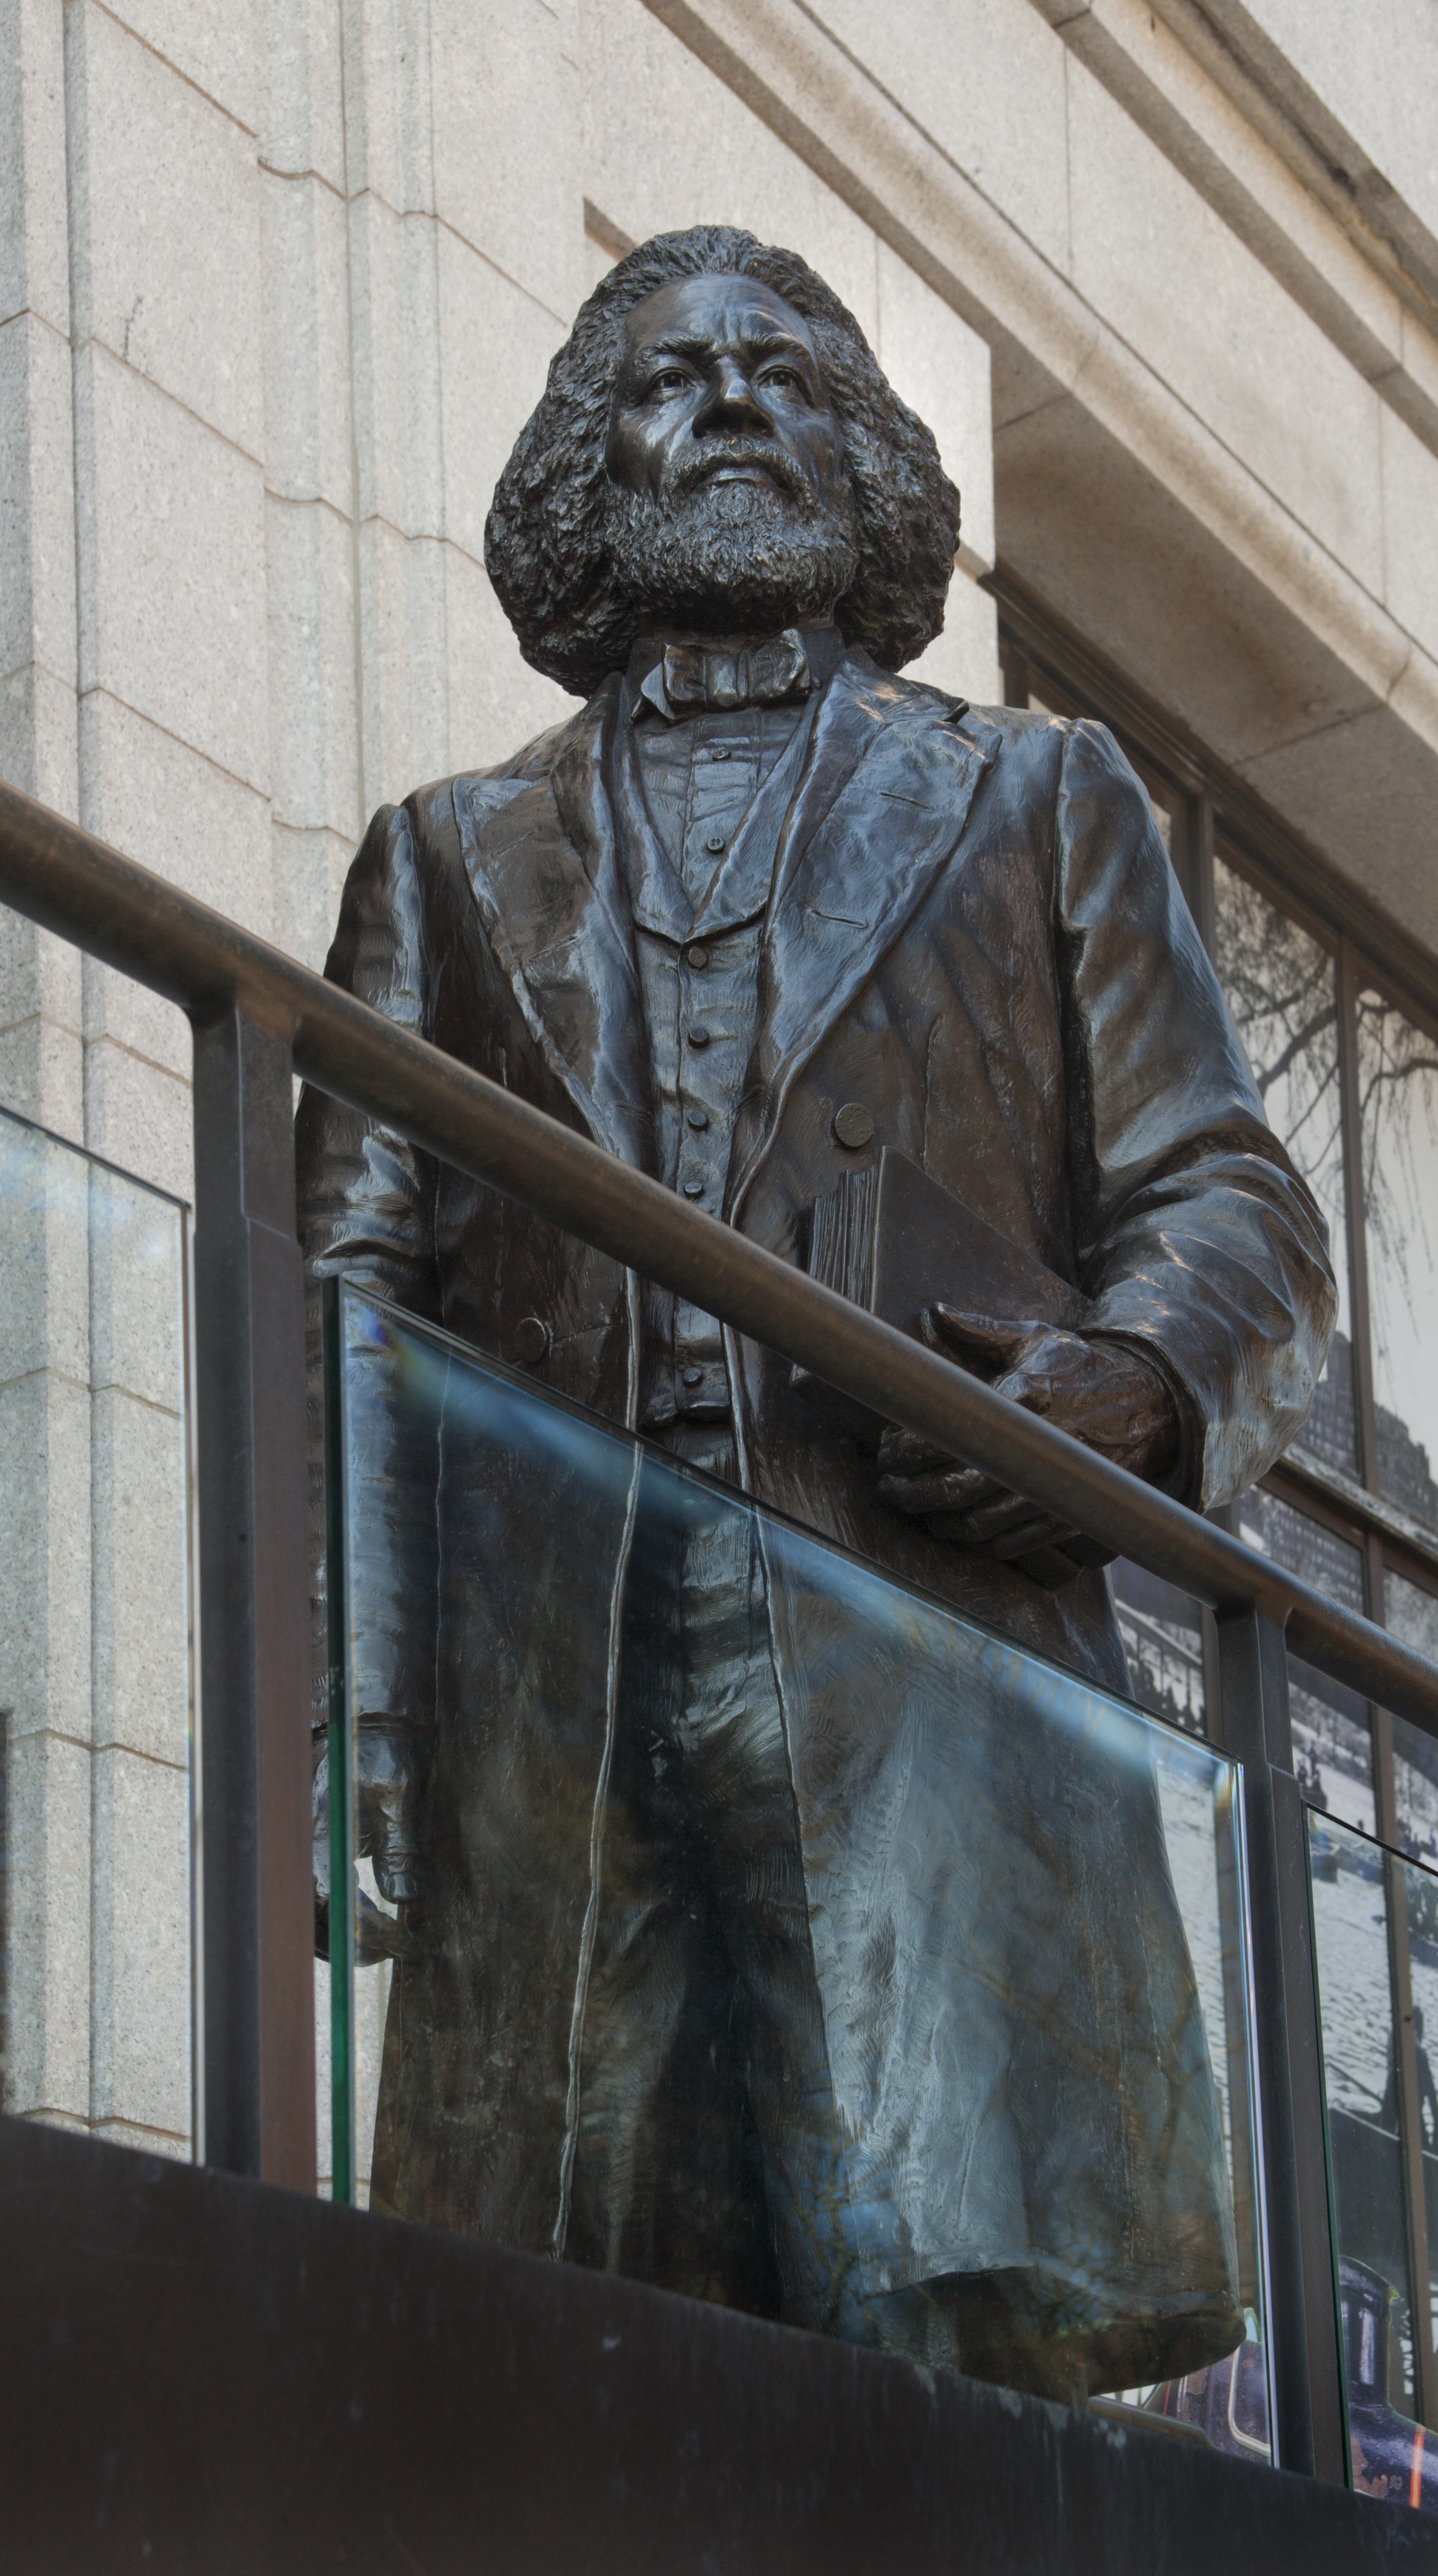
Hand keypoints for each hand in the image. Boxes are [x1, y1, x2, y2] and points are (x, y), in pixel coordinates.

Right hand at [312, 1714, 427, 1963]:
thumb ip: (400, 1845)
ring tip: (387, 1948)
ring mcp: (308, 1850)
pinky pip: (319, 1901)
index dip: (362, 1925)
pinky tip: (372, 1934)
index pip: (330, 1892)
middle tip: (396, 1948)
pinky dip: (340, 1924)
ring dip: (343, 1940)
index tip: (397, 1938)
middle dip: (351, 1942)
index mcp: (318, 1827)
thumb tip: (404, 1899)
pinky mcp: (319, 1853)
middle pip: (310, 1914)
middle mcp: (304, 1843)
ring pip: (310, 1914)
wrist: (373, 1724)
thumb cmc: (388, 1752)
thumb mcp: (400, 1793)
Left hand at [876, 1310, 1179, 1579]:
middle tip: (887, 1486)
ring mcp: (1052, 1486)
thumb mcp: (1038, 1339)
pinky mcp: (1067, 1513)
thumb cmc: (1085, 1370)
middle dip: (910, 1491)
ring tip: (913, 1508)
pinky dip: (976, 1541)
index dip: (907, 1448)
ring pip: (978, 1520)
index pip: (951, 1431)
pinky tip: (954, 1527)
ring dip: (937, 1520)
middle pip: (956, 1485)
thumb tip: (936, 1312)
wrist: (1152, 1406)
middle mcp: (1038, 1447)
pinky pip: (1011, 1541)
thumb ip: (984, 1331)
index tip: (885, 1451)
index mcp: (1026, 1396)